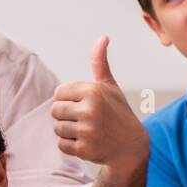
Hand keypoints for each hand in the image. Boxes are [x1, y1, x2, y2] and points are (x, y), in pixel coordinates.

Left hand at [50, 36, 148, 173]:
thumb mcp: (110, 87)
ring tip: (87, 131)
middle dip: (66, 116)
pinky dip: (71, 146)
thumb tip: (103, 37)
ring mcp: (87, 131)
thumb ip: (100, 63)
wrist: (131, 148)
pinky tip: (87, 143)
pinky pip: (61, 145)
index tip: (84, 105)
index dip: (68, 100)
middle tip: (85, 120)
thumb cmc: (118, 114)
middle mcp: (90, 110)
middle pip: (54, 111)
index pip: (59, 93)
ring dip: (68, 131)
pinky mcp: (84, 149)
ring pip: (57, 128)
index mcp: (93, 91)